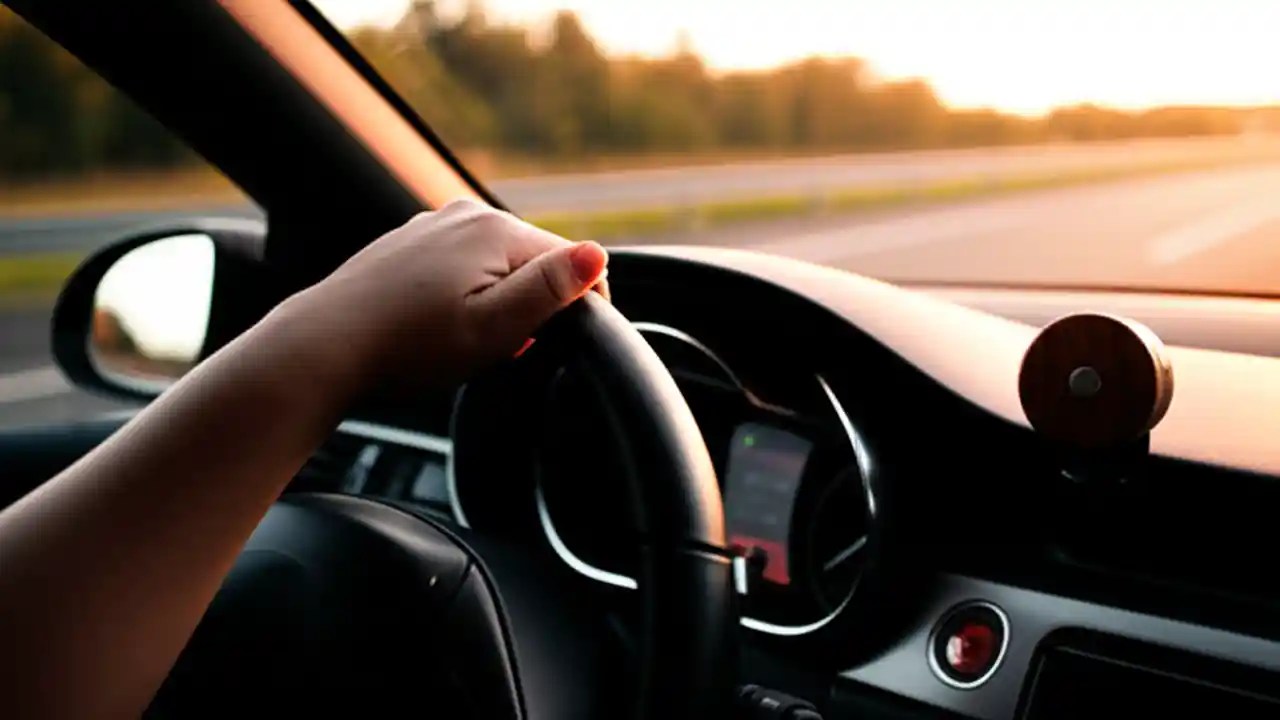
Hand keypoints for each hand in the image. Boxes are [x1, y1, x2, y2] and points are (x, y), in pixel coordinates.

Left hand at [276, 199, 607, 391]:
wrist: (323, 348)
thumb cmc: (408, 347)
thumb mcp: (494, 327)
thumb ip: (550, 289)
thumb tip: (599, 254)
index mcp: (495, 229)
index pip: (571, 262)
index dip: (582, 306)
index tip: (567, 346)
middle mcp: (465, 214)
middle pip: (534, 260)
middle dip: (538, 305)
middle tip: (512, 353)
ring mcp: (433, 226)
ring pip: (497, 265)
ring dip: (503, 303)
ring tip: (475, 346)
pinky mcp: (410, 245)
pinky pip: (463, 267)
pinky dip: (469, 296)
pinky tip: (445, 331)